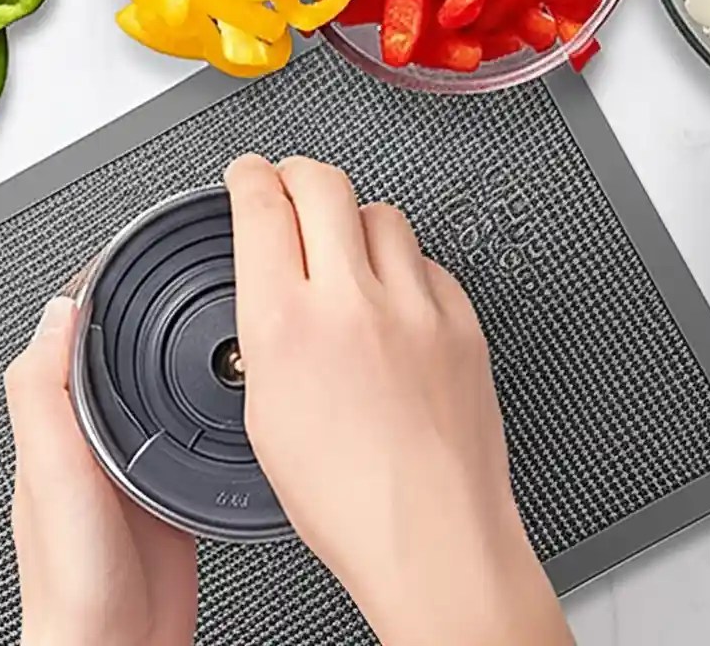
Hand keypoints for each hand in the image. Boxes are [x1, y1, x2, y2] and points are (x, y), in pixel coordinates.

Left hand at [5, 297, 196, 645]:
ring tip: (205, 320)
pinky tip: (221, 404)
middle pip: (115, 358)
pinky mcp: (167, 494)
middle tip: (176, 276)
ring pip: (152, 393)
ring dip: (174, 359)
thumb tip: (58, 310)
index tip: (127, 258)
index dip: (94, 293)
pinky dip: (199, 411)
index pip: (67, 339)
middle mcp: (89, 443)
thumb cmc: (74, 583)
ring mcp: (129, 467)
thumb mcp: (51, 473)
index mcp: (55, 428)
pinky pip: (183, 438)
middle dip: (142, 314)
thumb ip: (45, 393)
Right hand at [225, 154, 573, 645]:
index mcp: (286, 324)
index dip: (248, 176)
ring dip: (354, 219)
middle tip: (291, 183)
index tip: (248, 173)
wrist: (432, 536)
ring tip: (346, 248)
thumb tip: (274, 298)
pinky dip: (405, 267)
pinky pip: (427, 262)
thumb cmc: (350, 502)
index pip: (261, 206)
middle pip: (322, 183)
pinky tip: (394, 299)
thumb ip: (268, 338)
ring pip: (382, 213)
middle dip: (297, 173)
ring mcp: (414, 305)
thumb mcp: (267, 418)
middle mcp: (351, 300)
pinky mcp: (461, 320)